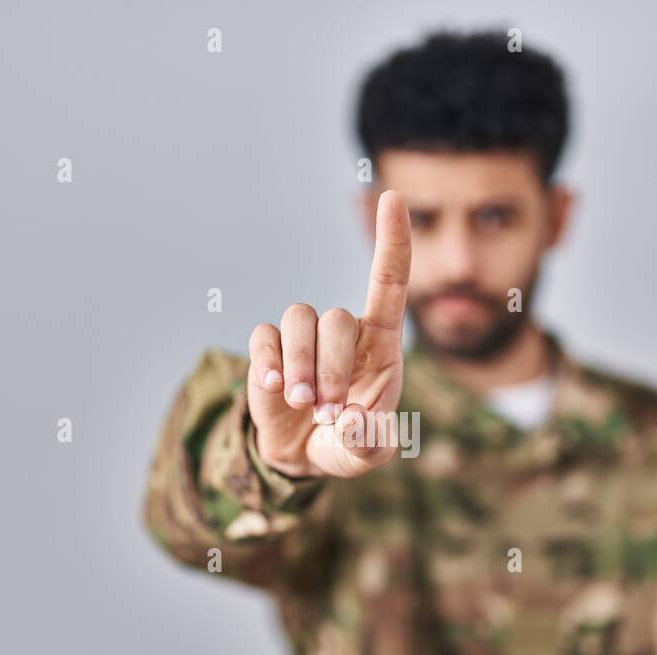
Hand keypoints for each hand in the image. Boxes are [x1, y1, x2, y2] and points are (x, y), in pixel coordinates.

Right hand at [246, 190, 410, 477]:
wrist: (304, 454)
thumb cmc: (348, 442)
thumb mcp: (368, 452)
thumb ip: (371, 442)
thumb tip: (355, 423)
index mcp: (379, 344)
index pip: (388, 282)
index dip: (393, 240)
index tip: (393, 198)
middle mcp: (342, 332)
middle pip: (335, 318)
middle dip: (331, 368)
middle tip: (329, 413)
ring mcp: (303, 337)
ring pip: (298, 319)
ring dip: (300, 366)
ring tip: (302, 405)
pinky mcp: (269, 349)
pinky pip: (264, 337)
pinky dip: (269, 363)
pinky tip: (275, 390)